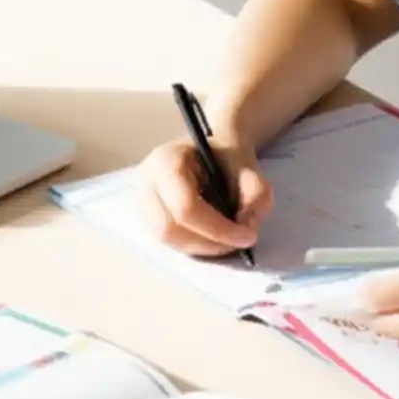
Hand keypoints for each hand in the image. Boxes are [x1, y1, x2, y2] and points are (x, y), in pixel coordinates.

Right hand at [135, 137, 273, 255]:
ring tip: (229, 241)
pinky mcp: (149, 219)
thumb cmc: (224, 155)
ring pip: (170, 240)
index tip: (247, 236)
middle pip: (171, 229)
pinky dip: (197, 246)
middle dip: (209, 243)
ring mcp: (144, 203)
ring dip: (204, 248)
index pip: (185, 206)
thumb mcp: (248, 166)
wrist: (211, 151)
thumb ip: (255, 192)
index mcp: (166, 161)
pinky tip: (215, 238)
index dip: (217, 228)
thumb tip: (245, 226)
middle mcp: (146, 183)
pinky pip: (172, 242)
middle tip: (239, 244)